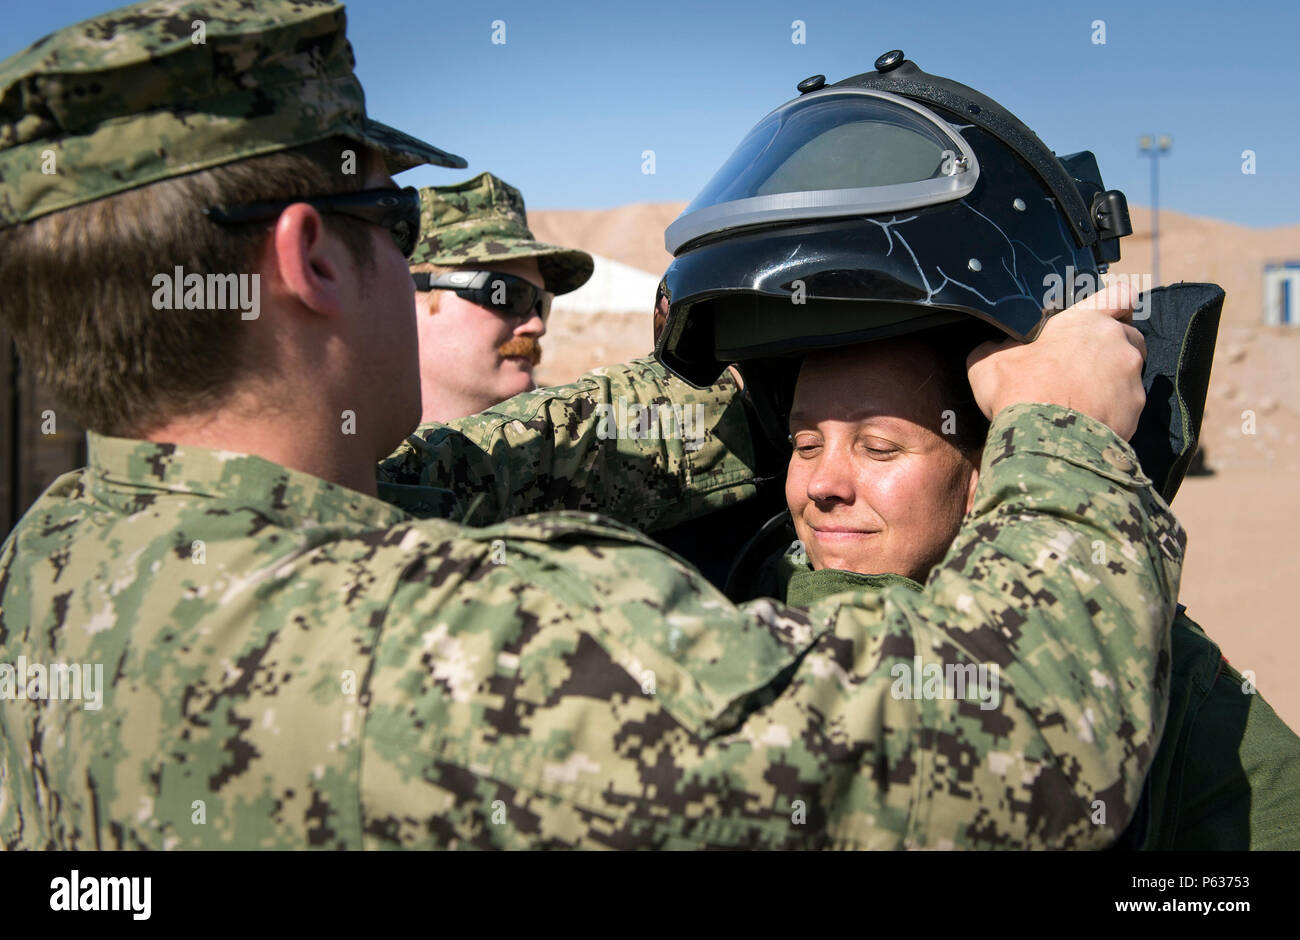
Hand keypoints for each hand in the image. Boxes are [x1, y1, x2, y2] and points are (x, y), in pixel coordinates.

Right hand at [966, 282, 1147, 439]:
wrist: (1043, 441)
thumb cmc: (1019, 391)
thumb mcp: (988, 361)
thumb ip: (997, 346)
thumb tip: (995, 348)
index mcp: (1086, 322)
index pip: (1120, 296)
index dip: (1115, 305)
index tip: (1105, 318)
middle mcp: (1117, 344)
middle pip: (1130, 337)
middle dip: (1113, 349)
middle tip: (1086, 366)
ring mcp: (1131, 378)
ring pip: (1130, 373)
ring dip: (1112, 383)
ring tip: (1082, 401)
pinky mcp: (1135, 410)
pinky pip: (1126, 406)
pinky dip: (1111, 412)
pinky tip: (1085, 422)